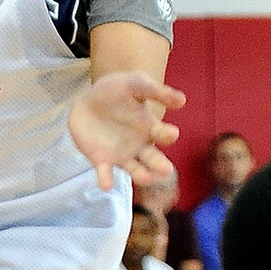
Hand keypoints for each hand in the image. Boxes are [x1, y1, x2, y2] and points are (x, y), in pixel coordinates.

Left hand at [68, 73, 184, 191]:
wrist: (88, 100)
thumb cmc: (116, 90)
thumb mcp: (136, 84)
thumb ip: (156, 91)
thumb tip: (182, 100)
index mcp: (150, 127)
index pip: (163, 134)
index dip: (168, 134)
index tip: (172, 133)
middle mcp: (139, 146)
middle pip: (153, 159)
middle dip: (159, 164)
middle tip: (166, 170)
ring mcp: (121, 155)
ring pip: (134, 169)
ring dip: (140, 175)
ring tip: (145, 178)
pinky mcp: (102, 161)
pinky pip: (105, 173)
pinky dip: (106, 179)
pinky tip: (106, 185)